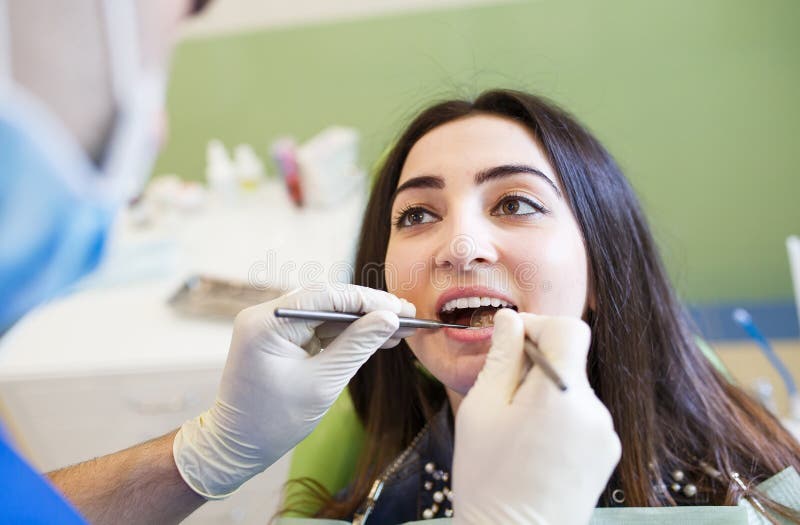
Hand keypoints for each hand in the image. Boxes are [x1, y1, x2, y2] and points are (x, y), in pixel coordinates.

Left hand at [173, 284, 414, 498]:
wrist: (236, 446)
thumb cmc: (275, 421)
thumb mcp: (323, 383)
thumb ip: (357, 345)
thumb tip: (389, 319)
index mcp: (266, 323)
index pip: (325, 296)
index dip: (367, 300)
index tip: (401, 309)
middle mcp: (264, 315)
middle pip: (326, 300)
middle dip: (367, 309)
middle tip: (406, 316)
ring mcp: (270, 325)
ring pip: (325, 312)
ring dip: (359, 321)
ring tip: (397, 329)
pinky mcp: (279, 337)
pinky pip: (317, 327)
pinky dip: (344, 334)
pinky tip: (374, 338)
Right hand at [452, 309, 620, 524]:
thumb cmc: (489, 480)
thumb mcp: (482, 410)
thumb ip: (501, 358)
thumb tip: (510, 320)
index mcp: (561, 393)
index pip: (568, 328)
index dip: (538, 325)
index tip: (511, 341)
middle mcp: (594, 409)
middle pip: (570, 360)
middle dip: (535, 365)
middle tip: (500, 394)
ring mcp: (605, 433)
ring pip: (573, 389)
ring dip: (546, 395)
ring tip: (515, 431)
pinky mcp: (607, 453)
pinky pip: (582, 417)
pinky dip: (560, 419)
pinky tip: (535, 449)